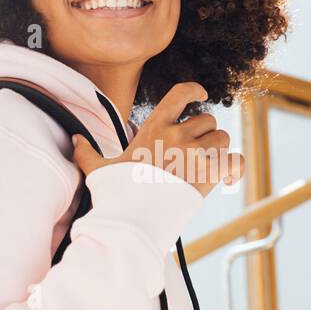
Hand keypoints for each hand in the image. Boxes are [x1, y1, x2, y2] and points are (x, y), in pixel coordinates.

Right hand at [71, 82, 244, 197]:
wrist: (133, 219)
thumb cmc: (116, 193)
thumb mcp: (99, 169)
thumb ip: (88, 153)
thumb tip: (75, 141)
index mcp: (155, 127)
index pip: (181, 93)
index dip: (195, 90)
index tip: (201, 94)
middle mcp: (178, 134)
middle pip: (207, 120)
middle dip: (205, 132)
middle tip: (196, 150)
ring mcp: (196, 153)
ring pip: (222, 138)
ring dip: (218, 149)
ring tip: (205, 165)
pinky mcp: (210, 174)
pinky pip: (235, 161)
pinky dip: (234, 168)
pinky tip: (227, 177)